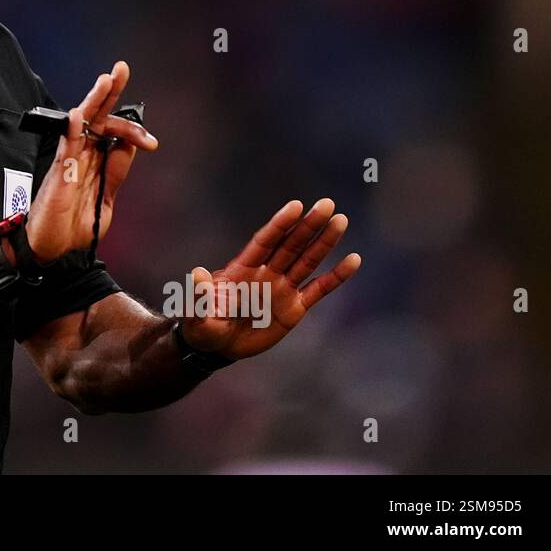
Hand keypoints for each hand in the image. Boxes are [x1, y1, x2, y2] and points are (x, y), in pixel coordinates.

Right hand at [24, 61, 158, 262]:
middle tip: (121, 68)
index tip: (151, 142)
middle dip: (110, 93)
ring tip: (105, 80)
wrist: (52, 249)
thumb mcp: (105, 200)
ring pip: (81, 124)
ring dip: (94, 102)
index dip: (134, 132)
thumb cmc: (73, 225)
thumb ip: (116, 174)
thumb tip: (131, 148)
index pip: (114, 133)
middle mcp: (82, 155)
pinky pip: (65, 149)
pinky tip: (77, 115)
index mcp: (94, 160)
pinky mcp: (58, 174)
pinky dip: (71, 131)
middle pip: (97, 117)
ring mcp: (69, 162)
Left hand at [180, 198, 360, 359]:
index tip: (296, 205)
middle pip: (291, 244)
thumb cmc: (202, 326)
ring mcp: (282, 288)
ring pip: (307, 260)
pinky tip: (353, 260)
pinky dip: (336, 276)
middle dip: (308, 225)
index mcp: (242, 269)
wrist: (217, 346)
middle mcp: (266, 272)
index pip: (265, 241)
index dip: (280, 224)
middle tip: (327, 204)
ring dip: (324, 242)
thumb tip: (197, 274)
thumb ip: (200, 295)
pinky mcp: (295, 307)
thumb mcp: (197, 314)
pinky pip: (319, 289)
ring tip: (341, 221)